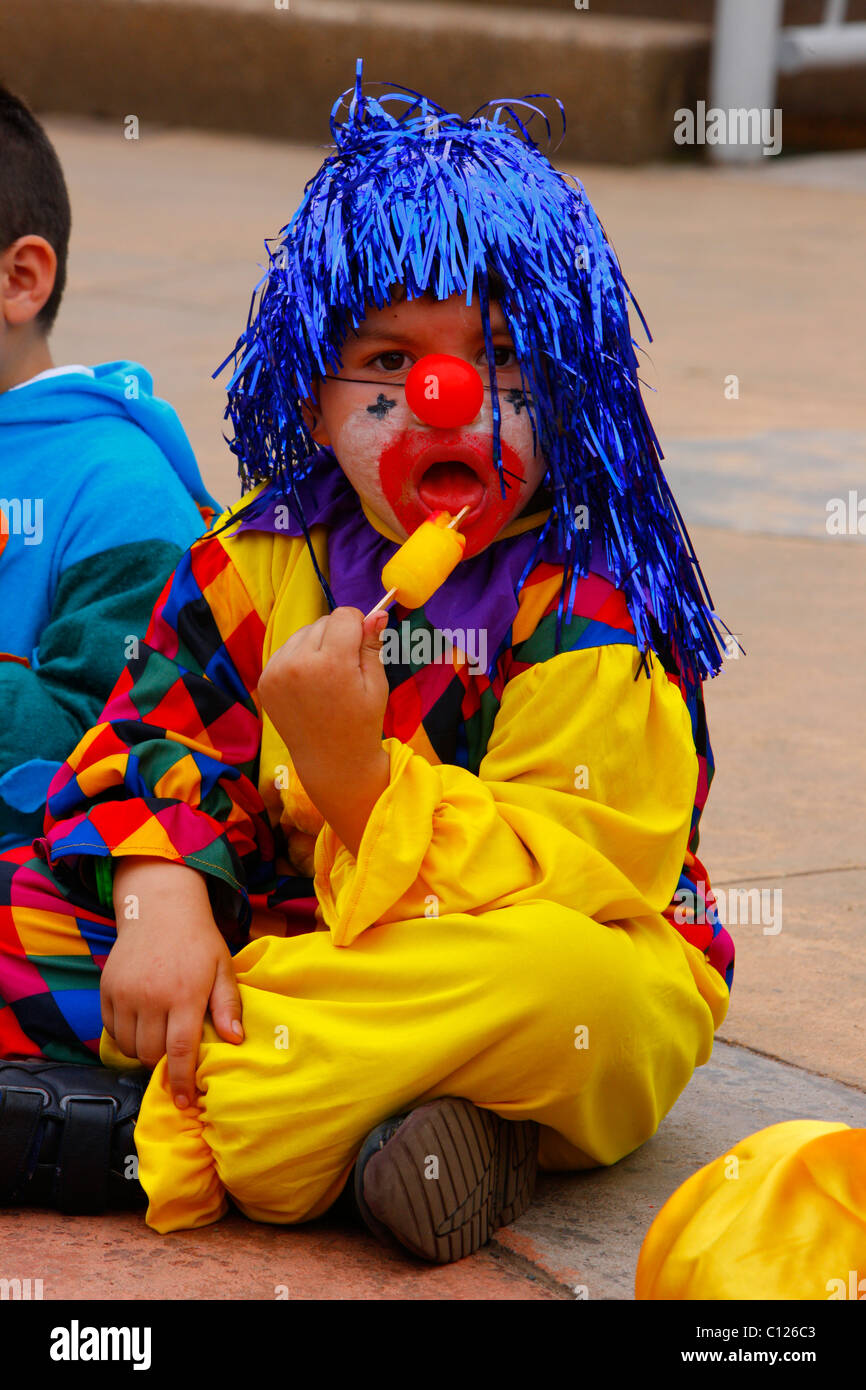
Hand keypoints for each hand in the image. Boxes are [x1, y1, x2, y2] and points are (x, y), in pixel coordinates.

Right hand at [101, 858, 242, 1106]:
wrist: (160, 908)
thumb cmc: (198, 941)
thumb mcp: (222, 968)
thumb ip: (228, 1005)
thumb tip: (235, 1040)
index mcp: (185, 994)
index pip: (180, 1050)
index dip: (181, 1081)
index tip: (183, 1102)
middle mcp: (151, 996)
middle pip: (151, 1054)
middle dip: (164, 1063)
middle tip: (175, 1054)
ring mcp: (125, 993)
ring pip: (128, 1046)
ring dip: (143, 1051)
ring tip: (159, 1036)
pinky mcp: (107, 988)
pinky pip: (112, 1029)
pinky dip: (125, 1035)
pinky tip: (141, 1022)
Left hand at [257, 607, 390, 854]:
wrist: (330, 760)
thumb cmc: (361, 722)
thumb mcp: (376, 684)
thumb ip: (372, 645)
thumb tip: (377, 612)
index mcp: (331, 664)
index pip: (344, 615)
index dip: (358, 625)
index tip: (363, 643)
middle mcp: (298, 663)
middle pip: (323, 622)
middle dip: (337, 635)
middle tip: (345, 668)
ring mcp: (276, 672)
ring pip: (302, 633)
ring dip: (316, 645)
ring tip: (326, 677)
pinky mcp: (265, 679)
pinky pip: (286, 650)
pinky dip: (299, 658)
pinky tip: (309, 683)